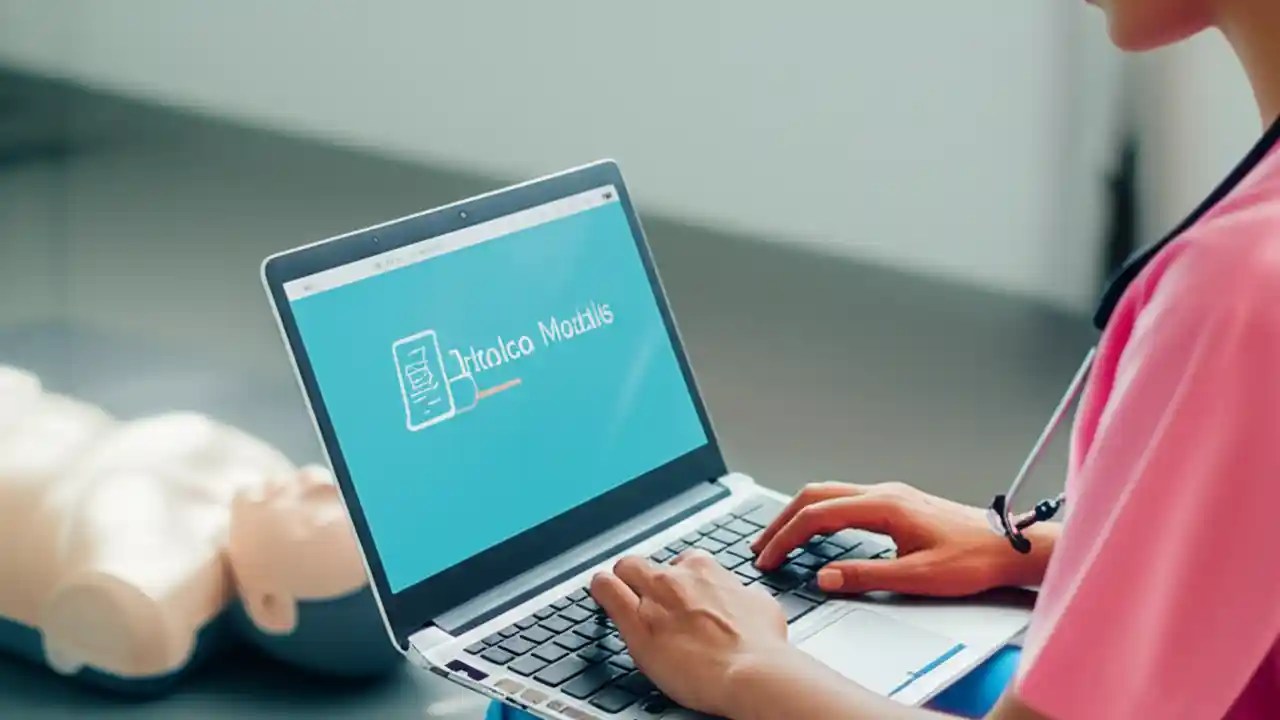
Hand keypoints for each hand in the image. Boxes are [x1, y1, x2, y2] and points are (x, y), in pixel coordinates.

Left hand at [590, 551, 791, 717]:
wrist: (752, 672)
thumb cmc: (762, 646)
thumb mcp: (761, 606)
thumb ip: (740, 596)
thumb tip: (741, 599)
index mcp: (707, 571)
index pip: (682, 563)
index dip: (677, 580)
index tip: (678, 595)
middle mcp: (678, 579)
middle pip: (647, 564)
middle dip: (643, 577)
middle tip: (646, 597)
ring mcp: (655, 599)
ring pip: (624, 570)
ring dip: (621, 581)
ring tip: (618, 593)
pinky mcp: (636, 625)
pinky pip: (606, 591)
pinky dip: (601, 589)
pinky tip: (600, 593)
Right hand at [752, 482, 1055, 595]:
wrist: (1008, 546)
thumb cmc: (973, 558)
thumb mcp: (916, 577)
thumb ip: (865, 576)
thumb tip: (824, 577)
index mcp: (883, 505)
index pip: (817, 515)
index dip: (786, 537)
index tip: (769, 558)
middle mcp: (883, 493)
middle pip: (815, 495)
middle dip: (782, 520)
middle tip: (761, 547)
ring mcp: (890, 495)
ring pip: (829, 494)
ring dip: (800, 515)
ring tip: (781, 539)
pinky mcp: (897, 503)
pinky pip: (845, 500)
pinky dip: (820, 514)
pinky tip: (817, 532)